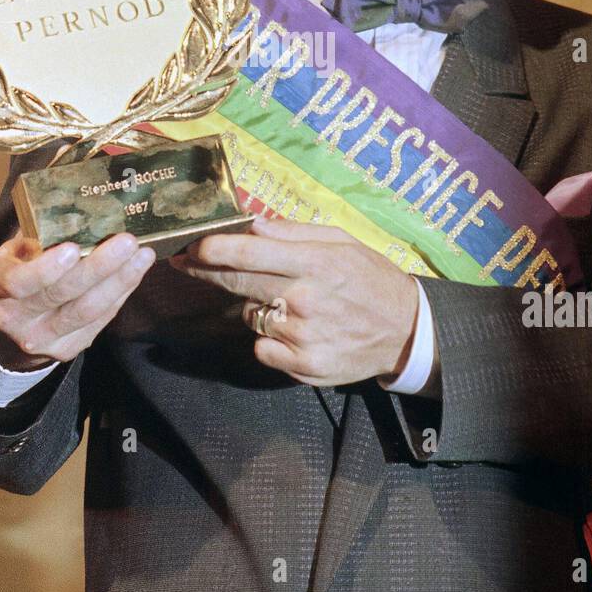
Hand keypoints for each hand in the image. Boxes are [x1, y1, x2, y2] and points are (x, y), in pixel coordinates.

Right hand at [0, 230, 155, 367]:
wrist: (17, 319)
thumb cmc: (22, 267)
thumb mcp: (19, 248)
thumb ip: (42, 232)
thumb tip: (82, 200)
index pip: (20, 281)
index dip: (47, 268)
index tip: (73, 248)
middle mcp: (13, 317)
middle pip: (62, 294)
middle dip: (99, 267)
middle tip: (127, 241)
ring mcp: (40, 338)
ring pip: (86, 311)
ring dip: (119, 281)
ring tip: (142, 255)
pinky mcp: (66, 349)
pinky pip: (99, 321)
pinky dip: (120, 294)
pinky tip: (135, 272)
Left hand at [169, 216, 418, 385]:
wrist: (405, 332)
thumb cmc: (370, 278)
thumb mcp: (341, 242)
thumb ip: (293, 233)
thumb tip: (251, 225)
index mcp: (315, 263)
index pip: (249, 254)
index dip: (212, 249)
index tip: (190, 245)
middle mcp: (305, 300)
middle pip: (237, 284)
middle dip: (205, 271)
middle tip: (186, 262)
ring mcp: (303, 337)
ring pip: (250, 316)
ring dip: (256, 305)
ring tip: (286, 301)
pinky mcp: (304, 367)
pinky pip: (262, 349)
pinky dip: (269, 339)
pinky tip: (294, 331)